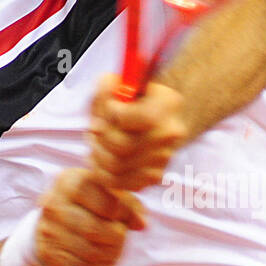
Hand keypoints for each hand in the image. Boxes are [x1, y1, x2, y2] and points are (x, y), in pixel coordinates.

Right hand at [35, 168, 146, 265]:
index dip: (124, 214)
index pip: (109, 205)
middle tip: (121, 236)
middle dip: (116, 237)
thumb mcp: (109, 195)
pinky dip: (97, 265)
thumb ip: (130, 205)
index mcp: (70, 181)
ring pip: (90, 252)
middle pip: (95, 230)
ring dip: (110, 254)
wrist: (54, 224)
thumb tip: (141, 224)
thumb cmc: (90, 205)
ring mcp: (48, 228)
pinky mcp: (48, 251)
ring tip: (114, 247)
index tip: (122, 216)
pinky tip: (100, 257)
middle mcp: (54, 203)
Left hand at [88, 74, 187, 190]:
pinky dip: (105, 173)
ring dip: (98, 155)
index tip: (109, 108)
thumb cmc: (134, 98)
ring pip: (117, 167)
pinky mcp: (155, 176)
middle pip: (121, 146)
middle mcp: (170, 134)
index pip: (126, 117)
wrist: (157, 114)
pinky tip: (103, 157)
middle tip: (96, 129)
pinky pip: (121, 182)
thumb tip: (102, 116)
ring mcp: (164, 158)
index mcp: (166, 104)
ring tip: (96, 142)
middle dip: (100, 138)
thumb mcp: (119, 83)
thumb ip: (107, 90)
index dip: (109, 113)